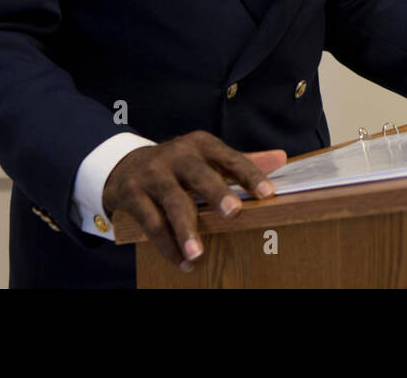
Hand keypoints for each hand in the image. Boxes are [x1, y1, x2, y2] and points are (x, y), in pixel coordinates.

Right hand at [102, 131, 286, 272]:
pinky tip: (181, 261)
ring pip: (172, 202)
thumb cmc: (178, 166)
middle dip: (217, 193)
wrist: (124, 166)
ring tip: (198, 256)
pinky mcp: (132, 194)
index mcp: (201, 144)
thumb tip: (281, 158)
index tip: (268, 194)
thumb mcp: (207, 158)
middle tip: (234, 213)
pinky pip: (151, 222)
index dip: (250, 175)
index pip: (231, 158)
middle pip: (200, 174)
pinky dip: (166, 245)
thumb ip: (242, 161)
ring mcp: (152, 173)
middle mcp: (177, 155)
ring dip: (186, 230)